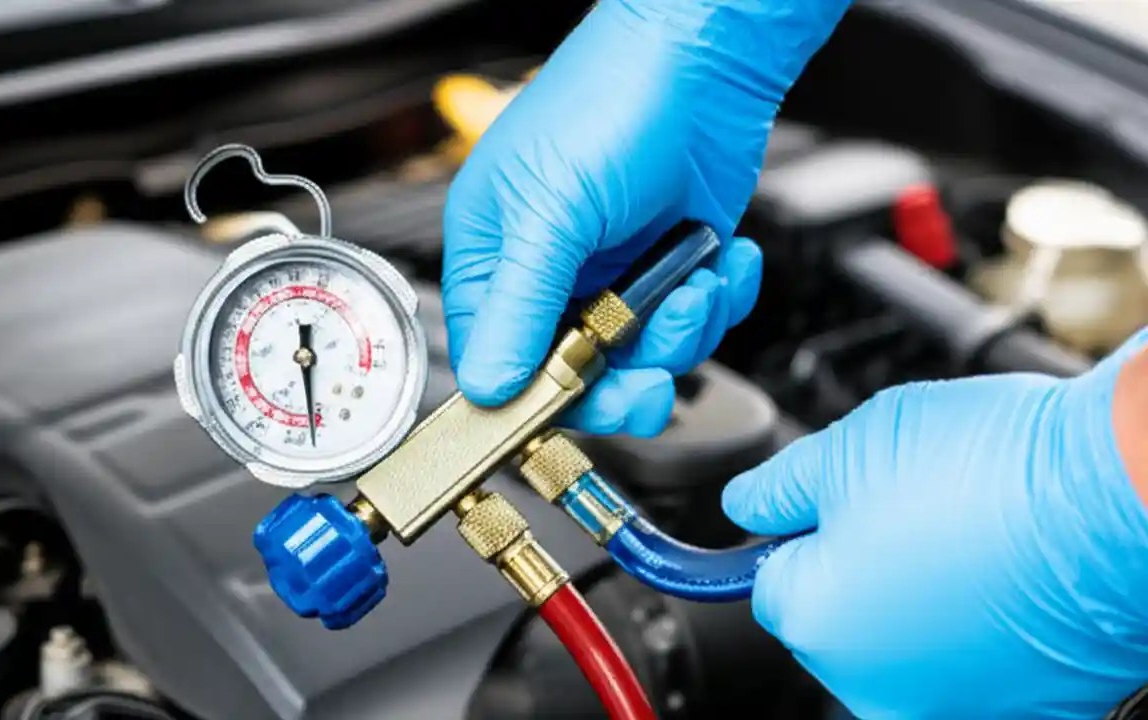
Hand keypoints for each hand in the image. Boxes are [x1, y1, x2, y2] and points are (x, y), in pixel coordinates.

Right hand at [442, 0, 848, 435]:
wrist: (704, 55)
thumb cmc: (611, 100)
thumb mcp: (551, 213)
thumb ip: (520, 305)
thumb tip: (487, 384)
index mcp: (494, 255)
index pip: (497, 359)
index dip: (536, 396)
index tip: (578, 406)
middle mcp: (550, 272)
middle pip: (575, 373)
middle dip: (624, 379)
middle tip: (651, 380)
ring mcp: (614, 273)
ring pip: (643, 356)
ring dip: (681, 331)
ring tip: (695, 283)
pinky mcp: (671, 268)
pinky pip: (693, 322)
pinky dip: (718, 302)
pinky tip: (723, 261)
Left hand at [723, 331, 1147, 718]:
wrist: (1117, 495)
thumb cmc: (988, 471)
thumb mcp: (847, 449)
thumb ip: (777, 488)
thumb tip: (746, 504)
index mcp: (816, 625)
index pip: (768, 582)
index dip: (798, 531)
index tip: (830, 501)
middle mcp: (877, 687)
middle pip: (836, 617)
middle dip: (858, 561)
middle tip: (911, 501)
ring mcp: (954, 705)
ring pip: (905, 640)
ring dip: (919, 592)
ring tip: (968, 530)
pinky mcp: (1023, 708)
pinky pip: (972, 660)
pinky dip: (980, 623)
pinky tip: (1005, 570)